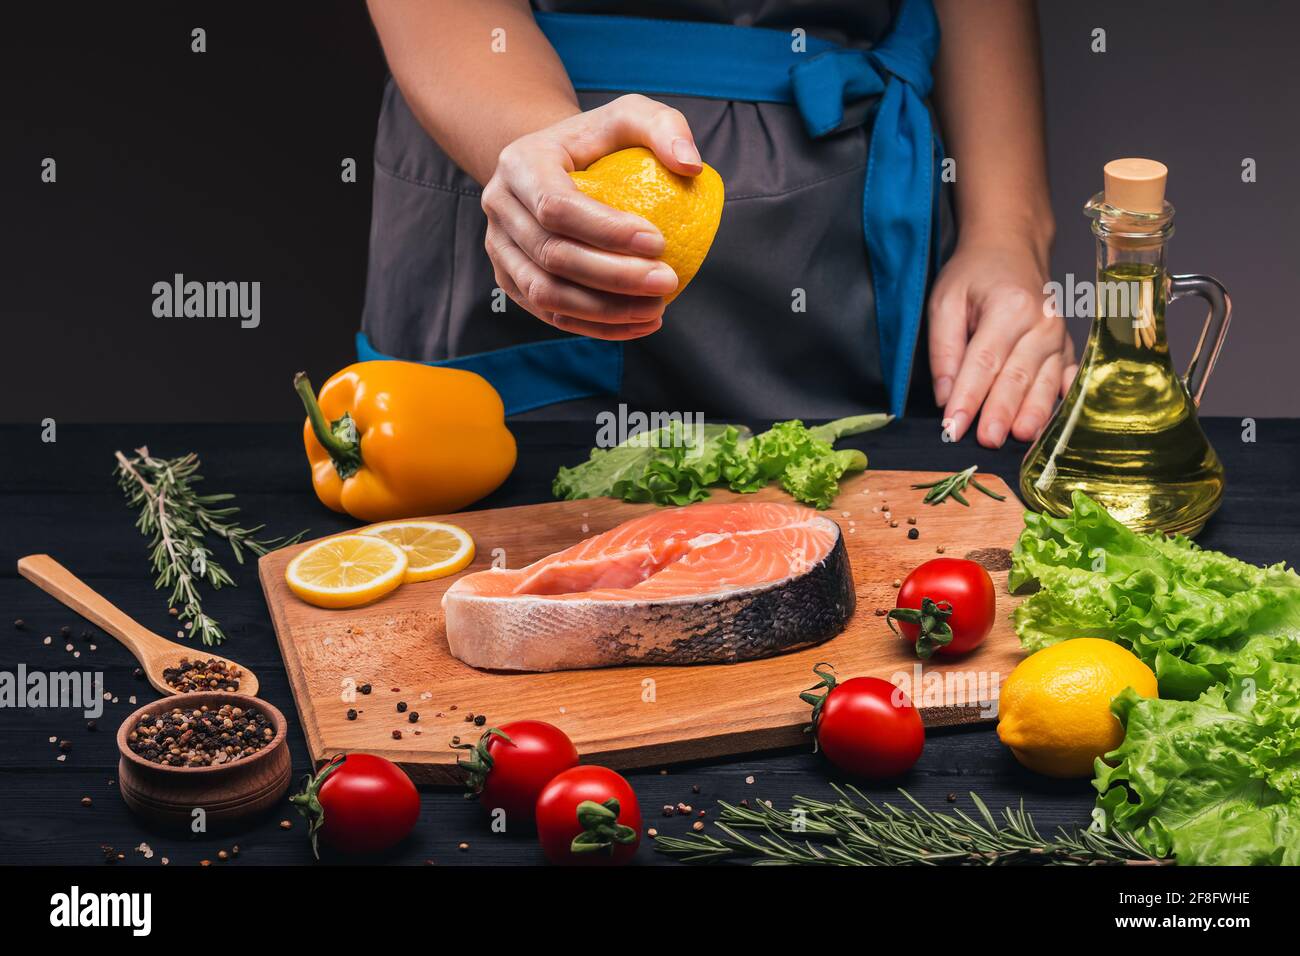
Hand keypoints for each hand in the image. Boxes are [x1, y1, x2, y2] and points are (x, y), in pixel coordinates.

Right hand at [481, 94, 701, 340]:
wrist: (551, 164)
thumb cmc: (596, 141)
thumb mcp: (630, 116)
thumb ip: (665, 127)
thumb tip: (691, 165)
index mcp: (520, 163)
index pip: (557, 206)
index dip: (606, 231)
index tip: (659, 242)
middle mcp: (500, 207)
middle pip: (553, 255)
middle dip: (614, 277)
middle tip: (667, 282)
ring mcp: (500, 249)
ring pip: (546, 294)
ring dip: (604, 311)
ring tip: (657, 310)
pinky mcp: (511, 280)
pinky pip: (551, 314)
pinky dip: (595, 326)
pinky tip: (638, 324)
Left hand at [927, 237, 1075, 446]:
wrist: (1011, 248)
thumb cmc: (975, 275)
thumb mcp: (945, 301)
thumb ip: (943, 349)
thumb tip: (944, 396)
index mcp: (1008, 307)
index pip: (983, 362)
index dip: (968, 397)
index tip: (953, 427)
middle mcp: (1040, 323)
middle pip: (1017, 376)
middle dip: (1000, 412)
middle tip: (986, 442)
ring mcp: (1058, 336)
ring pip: (1043, 382)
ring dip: (1032, 414)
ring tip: (1018, 439)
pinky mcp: (1066, 348)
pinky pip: (1066, 379)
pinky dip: (1060, 403)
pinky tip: (1056, 425)